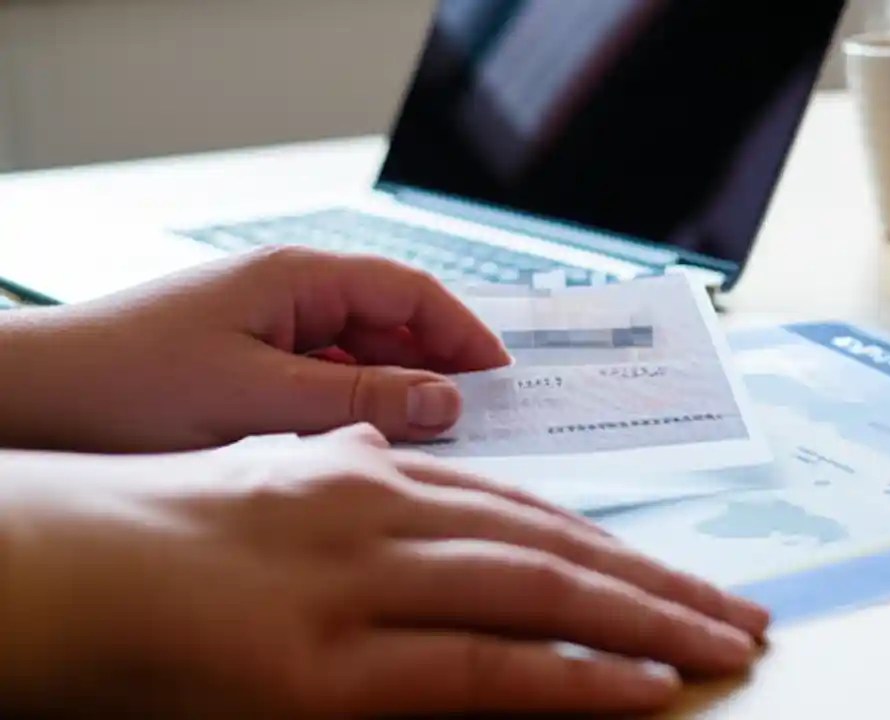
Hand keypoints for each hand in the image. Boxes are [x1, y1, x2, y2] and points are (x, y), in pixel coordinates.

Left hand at [0, 247, 509, 451]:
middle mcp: (288, 295)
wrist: (27, 403)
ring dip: (396, 394)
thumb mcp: (257, 396)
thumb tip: (446, 400)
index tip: (504, 379)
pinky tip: (363, 447)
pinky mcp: (247, 367)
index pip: (412, 292)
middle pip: (392, 324)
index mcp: (297, 277)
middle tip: (479, 425)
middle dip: (437, 369)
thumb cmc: (125, 384)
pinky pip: (324, 382)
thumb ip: (360, 397)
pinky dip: (354, 411)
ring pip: (360, 358)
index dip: (465, 333)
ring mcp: (267, 331)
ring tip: (428, 444)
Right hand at [0, 425, 769, 717]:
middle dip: (662, 581)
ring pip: (542, 595)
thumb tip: (401, 443)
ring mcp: (362, 587)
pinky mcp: (328, 672)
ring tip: (729, 646)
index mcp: (374, 470)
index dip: (614, 542)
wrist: (58, 562)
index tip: (676, 570)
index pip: (527, 505)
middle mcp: (385, 512)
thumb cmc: (157, 525)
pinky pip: (482, 670)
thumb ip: (350, 463)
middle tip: (744, 611)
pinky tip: (643, 686)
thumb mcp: (272, 473)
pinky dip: (573, 676)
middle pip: (558, 543)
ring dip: (650, 621)